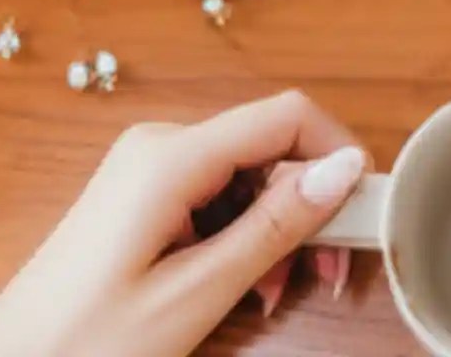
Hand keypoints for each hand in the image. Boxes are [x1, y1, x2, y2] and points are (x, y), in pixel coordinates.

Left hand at [0, 91, 366, 356]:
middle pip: (271, 146)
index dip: (338, 154)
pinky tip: (242, 280)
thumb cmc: (87, 341)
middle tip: (327, 276)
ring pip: (251, 173)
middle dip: (310, 205)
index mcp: (171, 156)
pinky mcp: (146, 189)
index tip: (362, 214)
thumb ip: (275, 225)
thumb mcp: (197, 290)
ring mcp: (151, 164)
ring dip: (278, 227)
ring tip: (272, 292)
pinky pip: (220, 192)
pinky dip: (245, 233)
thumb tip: (344, 170)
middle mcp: (162, 143)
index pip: (287, 115)